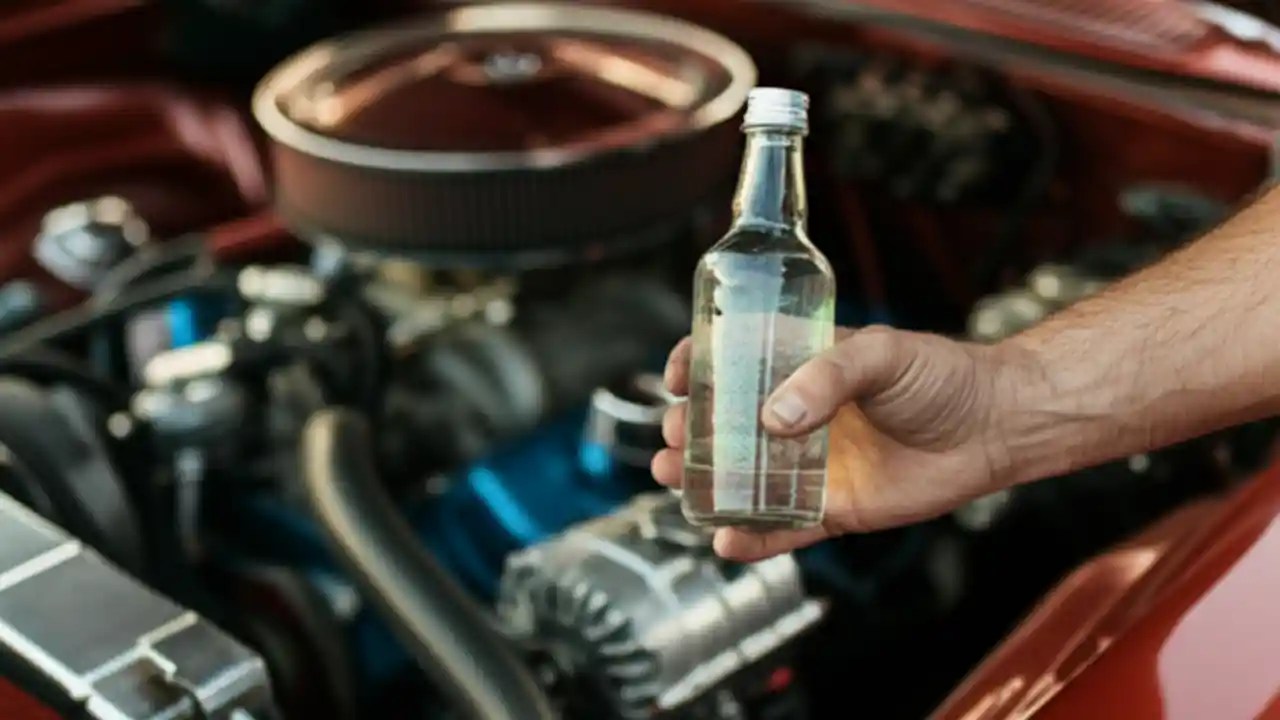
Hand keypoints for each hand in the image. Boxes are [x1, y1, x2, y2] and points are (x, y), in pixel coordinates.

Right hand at [652, 325, 1026, 560]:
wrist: (994, 427)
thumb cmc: (941, 376)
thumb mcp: (881, 353)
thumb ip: (828, 377)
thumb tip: (775, 417)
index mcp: (800, 366)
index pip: (733, 361)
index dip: (696, 365)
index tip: (677, 376)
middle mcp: (797, 416)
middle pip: (724, 425)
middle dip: (687, 430)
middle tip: (672, 435)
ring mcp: (811, 466)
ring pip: (741, 480)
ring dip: (702, 483)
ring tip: (676, 480)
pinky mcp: (833, 509)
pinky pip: (783, 529)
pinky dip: (752, 540)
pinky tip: (724, 540)